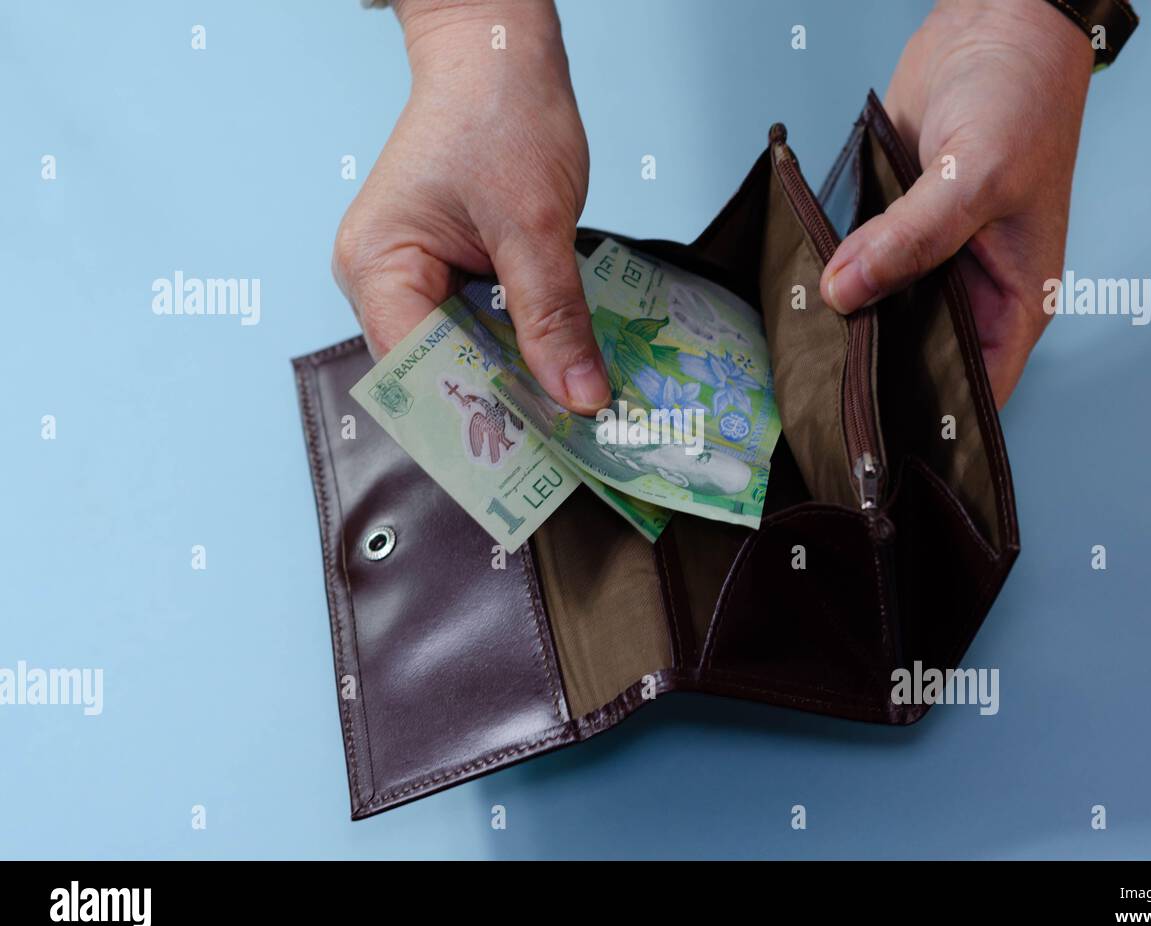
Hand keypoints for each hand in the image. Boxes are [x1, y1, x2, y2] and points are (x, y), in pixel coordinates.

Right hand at [333, 0, 609, 413]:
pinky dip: (521, 352)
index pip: (417, 372)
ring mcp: (414, 280)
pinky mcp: (449, 276)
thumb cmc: (500, 112)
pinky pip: (482, 333)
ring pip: (465, 360)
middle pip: (438, 375)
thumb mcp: (535, 222)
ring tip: (571, 420)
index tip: (535, 456)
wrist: (500, 51)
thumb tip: (580, 398)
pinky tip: (562, 374)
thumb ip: (554, 316)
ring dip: (515, 384)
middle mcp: (384, 282)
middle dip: (499, 409)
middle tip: (566, 450)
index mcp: (377, 267)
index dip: (474, 417)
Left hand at [820, 0, 1093, 406]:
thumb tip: (847, 293)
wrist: (994, 23)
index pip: (976, 392)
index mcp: (1014, 302)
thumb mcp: (975, 177)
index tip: (875, 443)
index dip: (932, 424)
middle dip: (875, 377)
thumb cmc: (1023, 98)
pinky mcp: (893, 230)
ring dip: (848, 327)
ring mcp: (929, 263)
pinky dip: (835, 281)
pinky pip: (860, 270)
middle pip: (918, 360)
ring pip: (883, 317)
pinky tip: (801, 299)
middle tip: (818, 401)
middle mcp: (971, 292)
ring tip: (799, 359)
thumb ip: (911, 241)